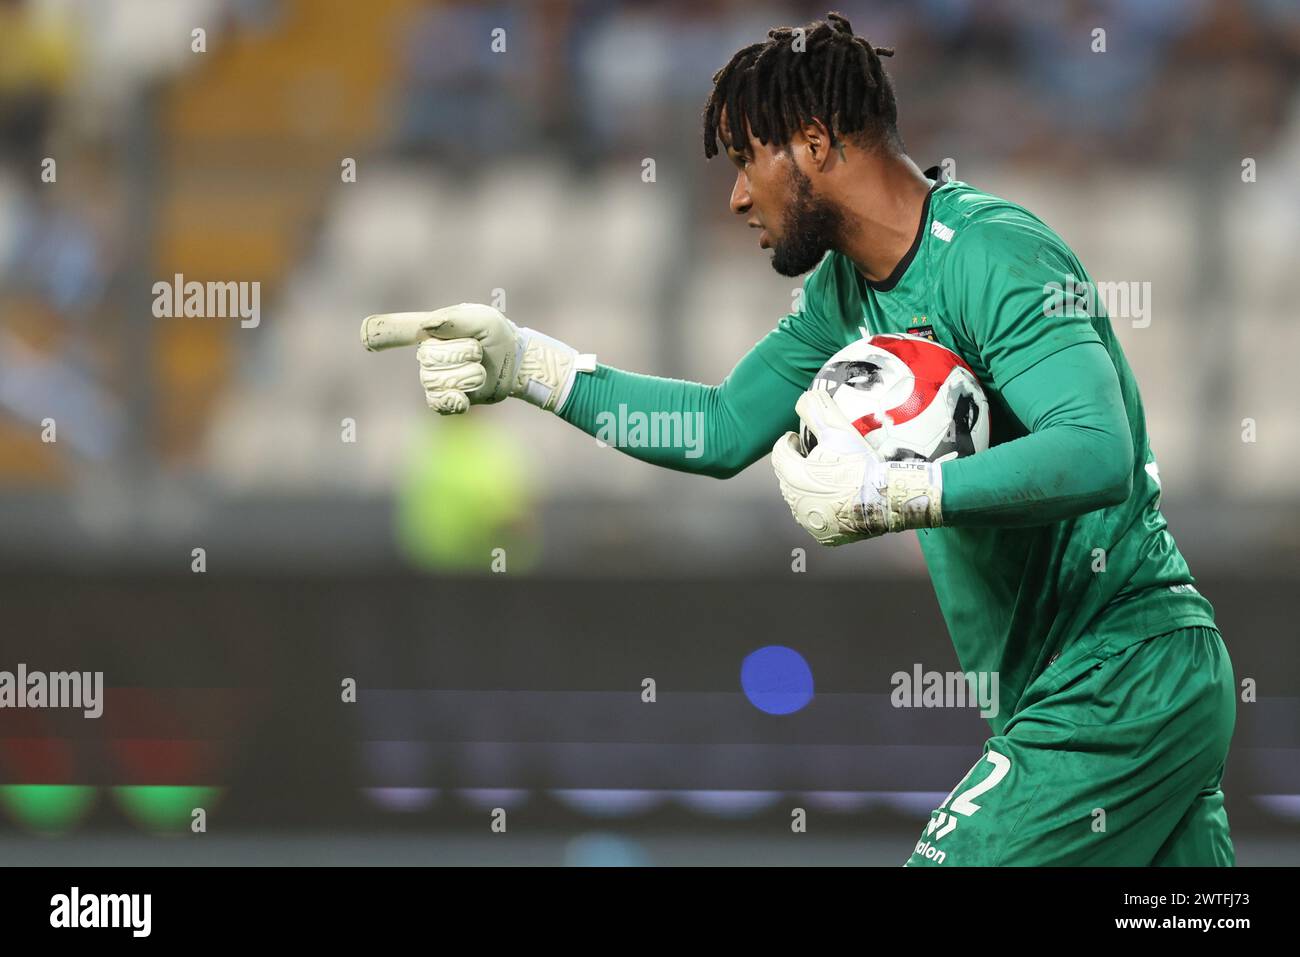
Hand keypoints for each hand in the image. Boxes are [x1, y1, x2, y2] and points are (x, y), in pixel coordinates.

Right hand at [359, 303, 594, 414]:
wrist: (517, 363)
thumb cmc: (498, 336)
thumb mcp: (483, 320)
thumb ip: (455, 320)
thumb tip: (426, 328)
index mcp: (432, 330)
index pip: (399, 330)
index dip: (382, 333)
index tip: (364, 336)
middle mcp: (428, 353)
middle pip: (427, 360)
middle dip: (460, 355)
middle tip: (478, 351)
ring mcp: (436, 378)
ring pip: (436, 381)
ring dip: (466, 376)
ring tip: (480, 370)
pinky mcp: (447, 400)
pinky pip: (438, 403)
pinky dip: (454, 400)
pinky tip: (464, 398)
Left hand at [770, 389, 943, 545]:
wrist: (888, 500)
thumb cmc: (862, 465)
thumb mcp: (839, 432)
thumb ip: (817, 412)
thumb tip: (803, 399)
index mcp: (794, 477)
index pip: (780, 454)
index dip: (787, 442)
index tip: (796, 437)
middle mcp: (795, 502)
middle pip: (786, 476)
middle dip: (795, 463)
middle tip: (810, 453)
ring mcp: (809, 521)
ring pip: (798, 498)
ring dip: (805, 485)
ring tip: (823, 474)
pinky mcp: (824, 535)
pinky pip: (814, 516)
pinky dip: (818, 505)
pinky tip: (832, 497)